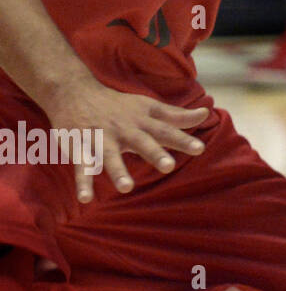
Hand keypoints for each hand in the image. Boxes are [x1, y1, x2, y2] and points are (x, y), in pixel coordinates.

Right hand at [43, 76, 210, 202]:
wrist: (74, 92)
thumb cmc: (118, 104)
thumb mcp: (148, 106)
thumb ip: (176, 116)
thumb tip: (206, 114)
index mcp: (142, 121)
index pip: (166, 130)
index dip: (183, 139)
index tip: (200, 149)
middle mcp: (124, 129)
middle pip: (141, 142)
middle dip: (154, 154)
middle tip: (168, 167)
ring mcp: (101, 138)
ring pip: (109, 155)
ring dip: (118, 170)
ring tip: (127, 188)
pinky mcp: (79, 147)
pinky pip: (81, 166)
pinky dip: (83, 182)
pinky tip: (86, 199)